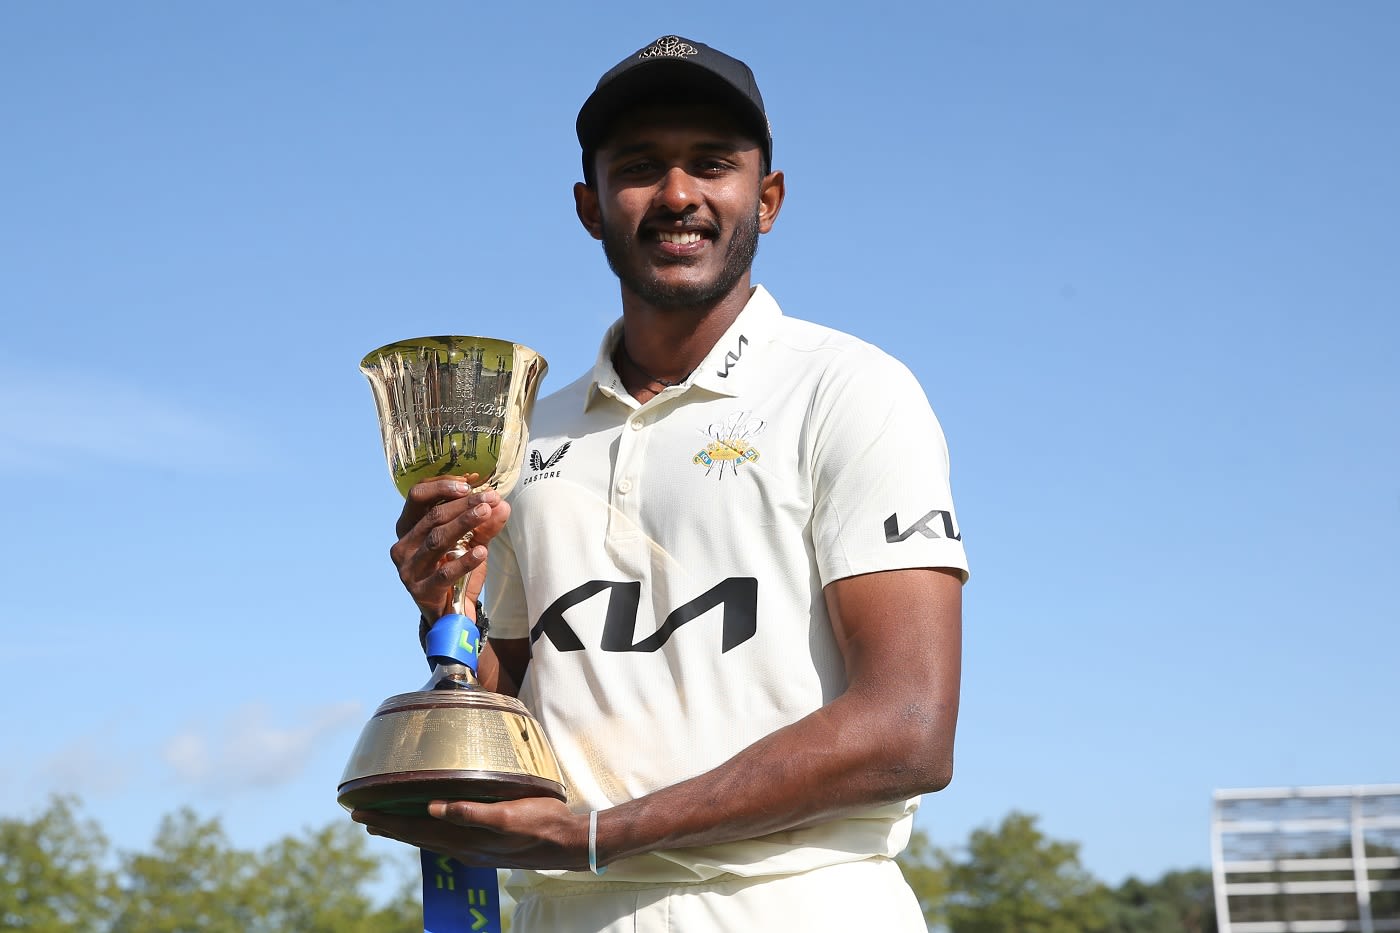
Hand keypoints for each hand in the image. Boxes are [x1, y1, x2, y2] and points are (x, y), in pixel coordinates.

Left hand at [351, 797, 588, 870]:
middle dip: (388, 826)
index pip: (415, 829)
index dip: (387, 820)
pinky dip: (426, 831)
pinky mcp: (483, 846)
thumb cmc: (541, 824)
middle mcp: (463, 848)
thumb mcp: (508, 815)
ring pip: (428, 839)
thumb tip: (434, 807)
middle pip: (416, 836)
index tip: (360, 813)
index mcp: (464, 840)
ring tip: (384, 824)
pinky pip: (443, 839)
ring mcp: (473, 850)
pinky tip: (428, 827)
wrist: (567, 844)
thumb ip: (471, 812)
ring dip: (404, 830)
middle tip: (361, 816)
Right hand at [390, 475, 511, 619]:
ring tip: (486, 513)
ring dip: (463, 524)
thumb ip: (484, 524)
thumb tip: (501, 504)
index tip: (468, 484)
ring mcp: (409, 569)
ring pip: (437, 540)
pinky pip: (444, 573)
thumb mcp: (471, 542)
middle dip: (463, 505)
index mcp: (409, 527)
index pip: (417, 497)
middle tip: (488, 499)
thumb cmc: (454, 570)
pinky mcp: (421, 590)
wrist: (450, 613)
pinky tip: (481, 551)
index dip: (441, 486)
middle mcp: (403, 545)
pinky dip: (464, 561)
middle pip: (432, 517)